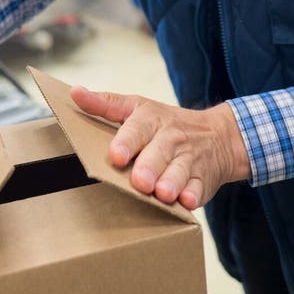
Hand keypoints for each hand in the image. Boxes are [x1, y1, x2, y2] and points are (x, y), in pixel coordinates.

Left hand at [70, 88, 250, 209]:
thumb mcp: (138, 107)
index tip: (117, 155)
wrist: (217, 136)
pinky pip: (199, 187)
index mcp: (152, 119)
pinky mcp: (202, 179)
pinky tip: (187, 201)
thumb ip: (105, 104)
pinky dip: (194, 194)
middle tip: (140, 181)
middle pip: (160, 152)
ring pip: (180, 170)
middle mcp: (171, 137)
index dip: (128, 141)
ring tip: (162, 193)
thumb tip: (75, 92)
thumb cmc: (166, 124)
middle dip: (150, 167)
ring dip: (171, 182)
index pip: (139, 128)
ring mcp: (189, 158)